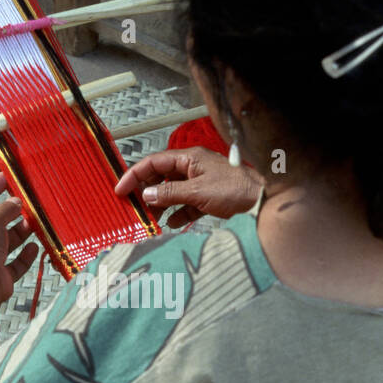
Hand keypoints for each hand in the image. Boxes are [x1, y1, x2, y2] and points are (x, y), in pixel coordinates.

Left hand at [0, 174, 38, 303]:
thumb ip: (5, 209)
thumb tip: (16, 202)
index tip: (6, 177)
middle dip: (11, 212)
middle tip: (27, 203)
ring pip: (8, 241)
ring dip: (21, 232)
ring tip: (34, 224)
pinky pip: (15, 262)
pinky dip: (25, 255)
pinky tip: (34, 247)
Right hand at [114, 147, 264, 227]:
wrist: (261, 201)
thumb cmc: (235, 189)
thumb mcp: (197, 192)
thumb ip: (170, 193)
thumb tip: (146, 195)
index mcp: (189, 158)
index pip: (153, 163)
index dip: (134, 175)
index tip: (120, 190)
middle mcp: (192, 167)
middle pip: (160, 177)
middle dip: (146, 193)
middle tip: (134, 208)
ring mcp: (200, 182)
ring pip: (172, 192)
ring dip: (160, 205)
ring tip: (150, 219)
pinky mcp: (207, 197)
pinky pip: (185, 204)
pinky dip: (177, 213)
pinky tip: (171, 224)